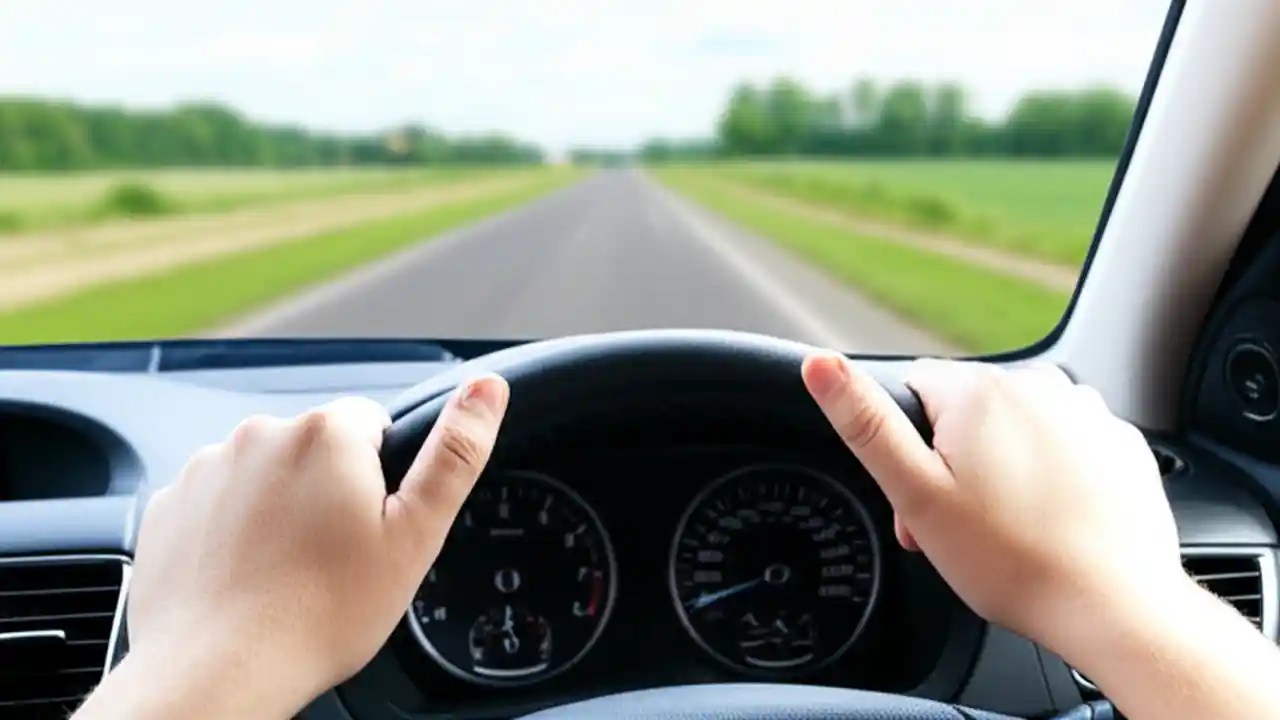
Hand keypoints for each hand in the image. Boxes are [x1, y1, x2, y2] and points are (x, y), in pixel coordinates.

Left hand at [85, 376, 507, 718]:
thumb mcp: (415, 537)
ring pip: (266, 474)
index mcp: (327, 434)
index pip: (372, 423)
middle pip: (317, 448)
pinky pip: (217, 502)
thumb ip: (455, 455)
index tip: (373, 525)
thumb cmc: (321, 614)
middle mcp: (261, 435)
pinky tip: (247, 574)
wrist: (218, 672)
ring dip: (279, 506)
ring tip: (288, 572)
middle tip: (336, 556)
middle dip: (330, 489)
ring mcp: (208, 468)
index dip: (381, 476)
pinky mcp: (169, 504)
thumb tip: (487, 389)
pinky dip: (232, 529)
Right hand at [801, 354, 1184, 656]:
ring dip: (1002, 466)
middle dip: (952, 461)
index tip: (919, 497)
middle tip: (957, 527)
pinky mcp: (1118, 443)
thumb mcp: (916, 495)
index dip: (905, 448)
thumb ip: (865, 424)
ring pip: (1016, 428)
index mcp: (979, 392)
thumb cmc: (1012, 561)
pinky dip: (1052, 476)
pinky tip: (1051, 520)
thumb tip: (819, 364)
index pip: (913, 390)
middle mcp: (1037, 386)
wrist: (1113, 607)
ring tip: (1008, 527)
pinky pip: (1065, 445)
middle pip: (965, 412)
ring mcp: (1086, 412)